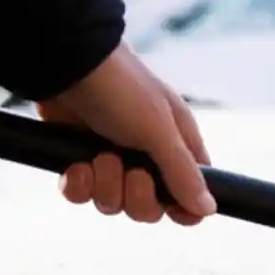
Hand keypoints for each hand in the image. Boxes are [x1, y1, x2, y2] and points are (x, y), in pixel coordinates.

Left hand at [37, 42, 214, 224]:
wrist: (66, 64)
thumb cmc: (121, 88)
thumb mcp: (159, 130)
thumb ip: (183, 173)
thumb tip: (208, 209)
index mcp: (175, 146)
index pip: (190, 193)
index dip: (182, 208)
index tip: (171, 209)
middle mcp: (146, 157)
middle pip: (150, 208)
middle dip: (136, 195)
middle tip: (130, 170)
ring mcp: (112, 160)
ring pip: (113, 204)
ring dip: (105, 185)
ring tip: (99, 156)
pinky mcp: (79, 160)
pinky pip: (82, 194)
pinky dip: (78, 185)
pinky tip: (77, 164)